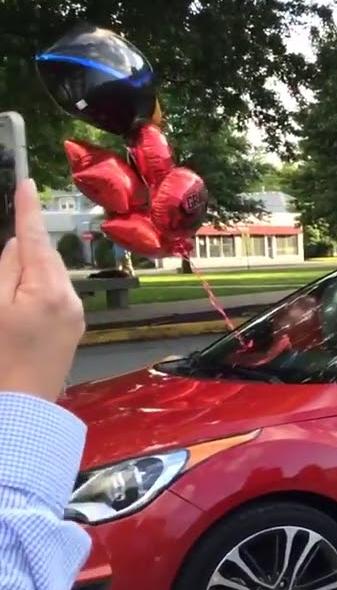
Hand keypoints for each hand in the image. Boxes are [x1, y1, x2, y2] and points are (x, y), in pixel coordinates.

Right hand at [0, 179, 85, 401]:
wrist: (23, 407)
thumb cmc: (0, 357)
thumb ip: (7, 270)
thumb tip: (19, 244)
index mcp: (50, 290)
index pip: (36, 239)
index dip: (28, 210)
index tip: (27, 183)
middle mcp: (71, 298)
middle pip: (42, 259)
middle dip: (20, 256)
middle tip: (1, 290)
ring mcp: (75, 315)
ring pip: (47, 278)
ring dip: (25, 277)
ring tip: (5, 308)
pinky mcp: (73, 329)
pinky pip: (53, 298)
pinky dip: (34, 294)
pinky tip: (17, 314)